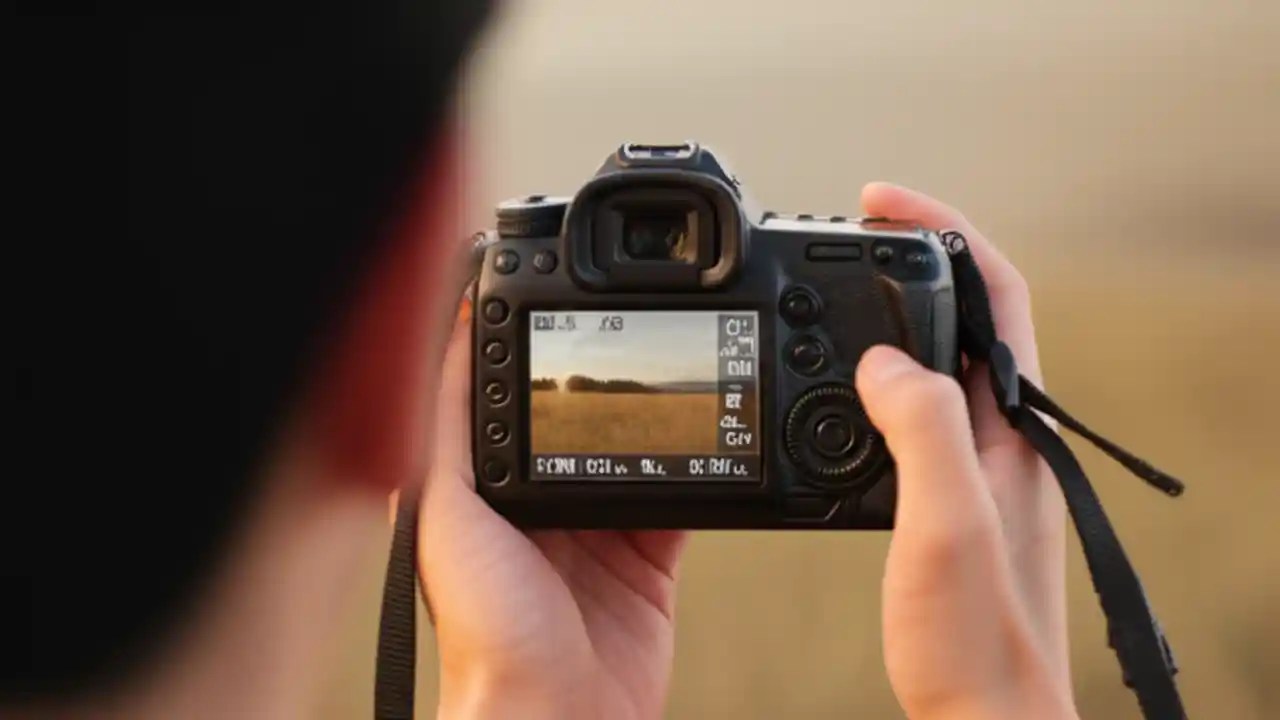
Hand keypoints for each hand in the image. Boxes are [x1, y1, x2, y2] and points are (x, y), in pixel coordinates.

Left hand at [412, 304, 686, 719]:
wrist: (557, 716)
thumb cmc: (486, 634)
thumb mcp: (446, 511)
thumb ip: (448, 430)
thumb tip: (452, 341)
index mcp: (487, 494)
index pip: (511, 409)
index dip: (530, 364)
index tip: (548, 317)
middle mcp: (541, 510)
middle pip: (580, 428)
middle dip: (602, 391)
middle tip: (627, 342)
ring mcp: (598, 534)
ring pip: (634, 458)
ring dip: (653, 429)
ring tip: (668, 384)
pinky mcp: (646, 562)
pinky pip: (678, 505)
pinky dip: (696, 478)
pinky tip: (703, 447)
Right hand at [856, 184, 1077, 719]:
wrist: (984, 718)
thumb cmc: (977, 641)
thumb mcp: (947, 524)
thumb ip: (922, 428)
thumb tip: (884, 360)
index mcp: (1014, 428)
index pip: (995, 294)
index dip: (943, 231)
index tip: (880, 201)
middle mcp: (1002, 438)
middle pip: (964, 317)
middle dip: (908, 262)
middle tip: (847, 235)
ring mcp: (975, 468)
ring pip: (932, 364)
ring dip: (886, 320)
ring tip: (830, 297)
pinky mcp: (943, 498)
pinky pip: (907, 415)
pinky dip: (867, 383)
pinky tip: (832, 394)